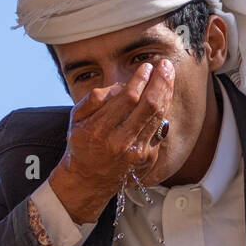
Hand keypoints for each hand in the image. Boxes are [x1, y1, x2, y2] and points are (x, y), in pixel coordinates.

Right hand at [48, 59, 174, 223]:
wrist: (87, 180)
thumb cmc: (82, 144)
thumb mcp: (76, 119)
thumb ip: (94, 99)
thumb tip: (120, 86)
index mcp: (99, 130)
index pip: (128, 98)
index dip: (141, 80)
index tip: (147, 67)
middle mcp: (120, 142)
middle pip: (148, 106)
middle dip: (160, 82)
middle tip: (165, 65)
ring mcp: (135, 153)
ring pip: (158, 117)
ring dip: (166, 94)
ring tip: (168, 76)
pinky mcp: (146, 159)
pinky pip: (159, 130)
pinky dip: (163, 111)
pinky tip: (165, 97)